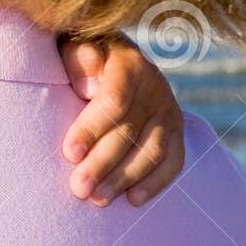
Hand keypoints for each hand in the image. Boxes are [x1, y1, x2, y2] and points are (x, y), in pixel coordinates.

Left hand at [57, 33, 184, 206]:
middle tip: (79, 188)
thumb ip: (79, 59)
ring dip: (125, 178)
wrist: (114, 55)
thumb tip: (88, 88)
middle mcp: (154, 87)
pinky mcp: (176, 131)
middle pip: (130, 132)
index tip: (70, 153)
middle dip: (102, 163)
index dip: (92, 128)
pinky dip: (155, 182)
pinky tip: (133, 200)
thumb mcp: (77, 45)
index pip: (113, 101)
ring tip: (98, 199)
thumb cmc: (85, 56)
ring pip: (152, 151)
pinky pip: (173, 161)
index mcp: (129, 65)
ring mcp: (168, 111)